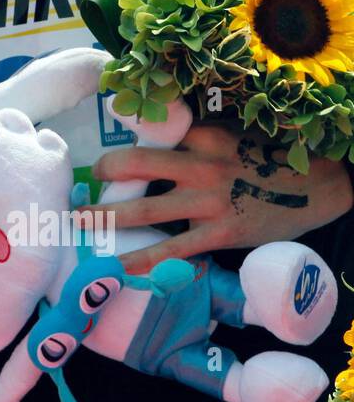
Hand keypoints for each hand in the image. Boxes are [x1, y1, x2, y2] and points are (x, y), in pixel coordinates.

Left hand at [88, 120, 353, 271]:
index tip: (100, 152)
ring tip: (79, 221)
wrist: (322, 186)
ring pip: (142, 210)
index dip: (122, 141)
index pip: (149, 134)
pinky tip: (117, 268)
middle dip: (101, 172)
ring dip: (104, 217)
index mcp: (201, 134)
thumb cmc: (268, 159)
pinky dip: (142, 261)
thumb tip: (150, 145)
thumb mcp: (231, 137)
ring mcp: (208, 201)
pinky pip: (171, 250)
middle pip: (132, 163)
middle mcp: (200, 164)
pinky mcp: (219, 234)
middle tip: (84, 182)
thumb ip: (193, 139)